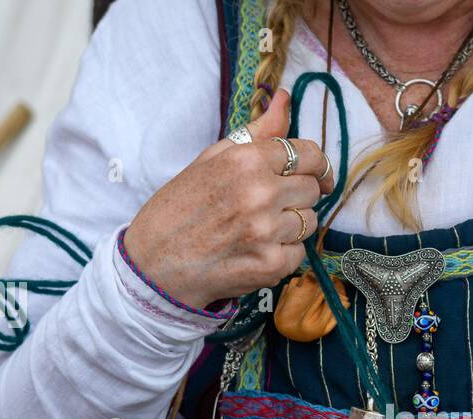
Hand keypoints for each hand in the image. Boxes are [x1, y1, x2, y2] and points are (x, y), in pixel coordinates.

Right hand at [122, 88, 333, 308]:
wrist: (154, 265)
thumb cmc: (178, 209)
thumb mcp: (211, 160)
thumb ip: (257, 132)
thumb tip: (284, 98)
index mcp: (246, 161)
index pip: (309, 155)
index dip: (318, 166)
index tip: (318, 176)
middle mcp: (260, 194)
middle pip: (312, 189)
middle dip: (297, 196)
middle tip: (268, 206)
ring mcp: (267, 232)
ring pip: (309, 221)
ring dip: (290, 226)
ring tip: (256, 230)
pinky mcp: (271, 265)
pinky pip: (299, 253)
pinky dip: (282, 254)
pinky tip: (253, 252)